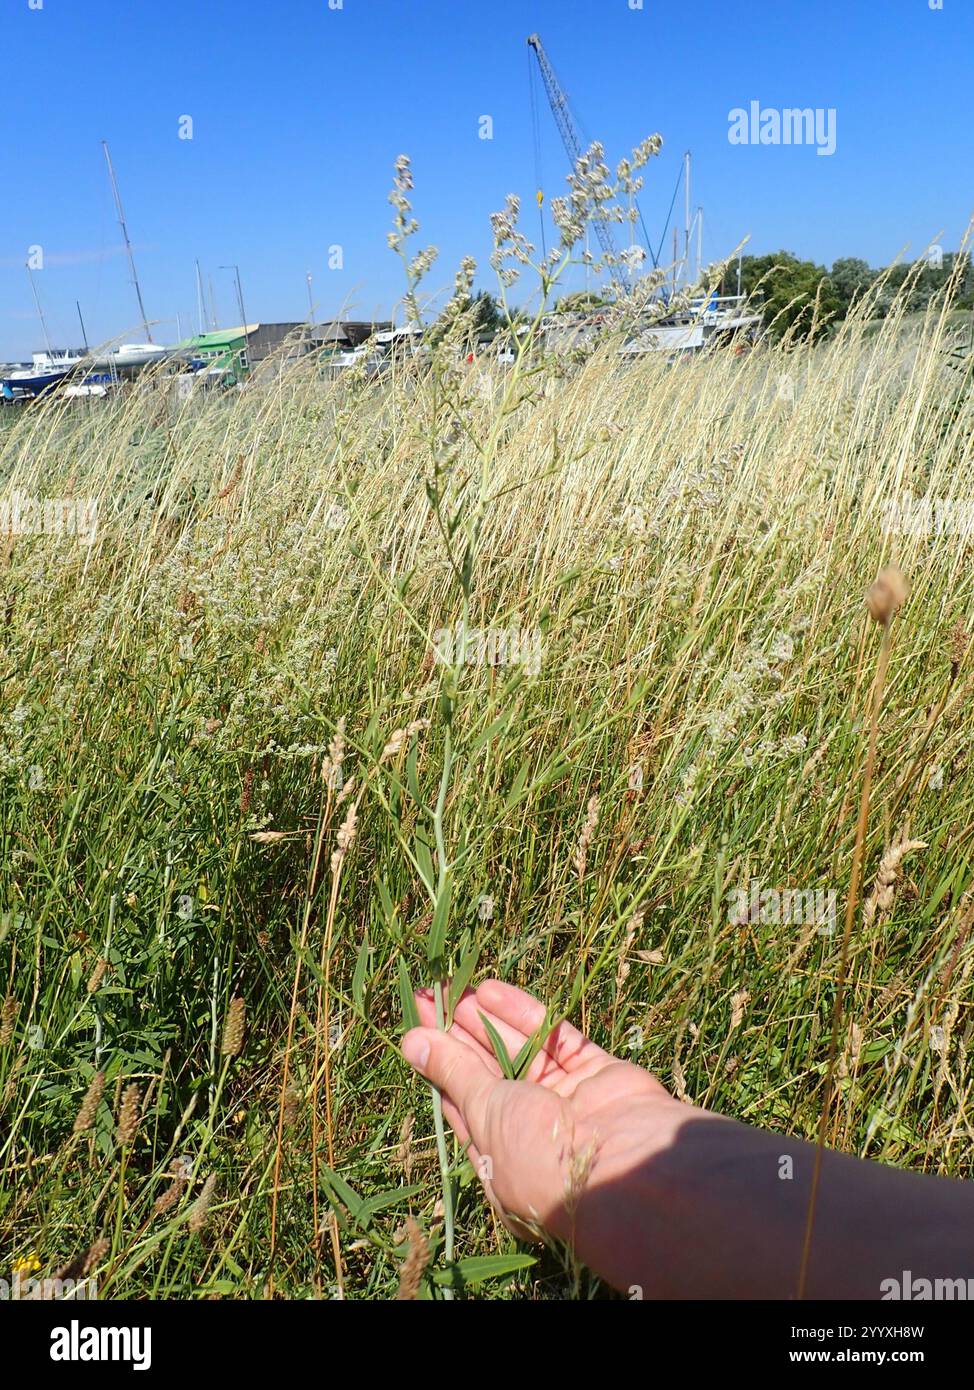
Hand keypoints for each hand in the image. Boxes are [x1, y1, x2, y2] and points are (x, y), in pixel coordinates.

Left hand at [403, 978, 690, 1265]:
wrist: (626, 1163)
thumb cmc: (540, 1156)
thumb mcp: (485, 1114)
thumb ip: (454, 1072)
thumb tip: (412, 1043)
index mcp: (501, 1158)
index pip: (462, 1101)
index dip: (439, 1060)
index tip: (417, 1023)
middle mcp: (533, 1131)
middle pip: (490, 1073)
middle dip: (461, 1034)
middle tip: (433, 993)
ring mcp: (567, 1102)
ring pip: (522, 1051)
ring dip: (490, 1020)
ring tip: (459, 986)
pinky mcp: (596, 1074)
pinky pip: (556, 1039)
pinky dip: (528, 1015)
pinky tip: (494, 991)